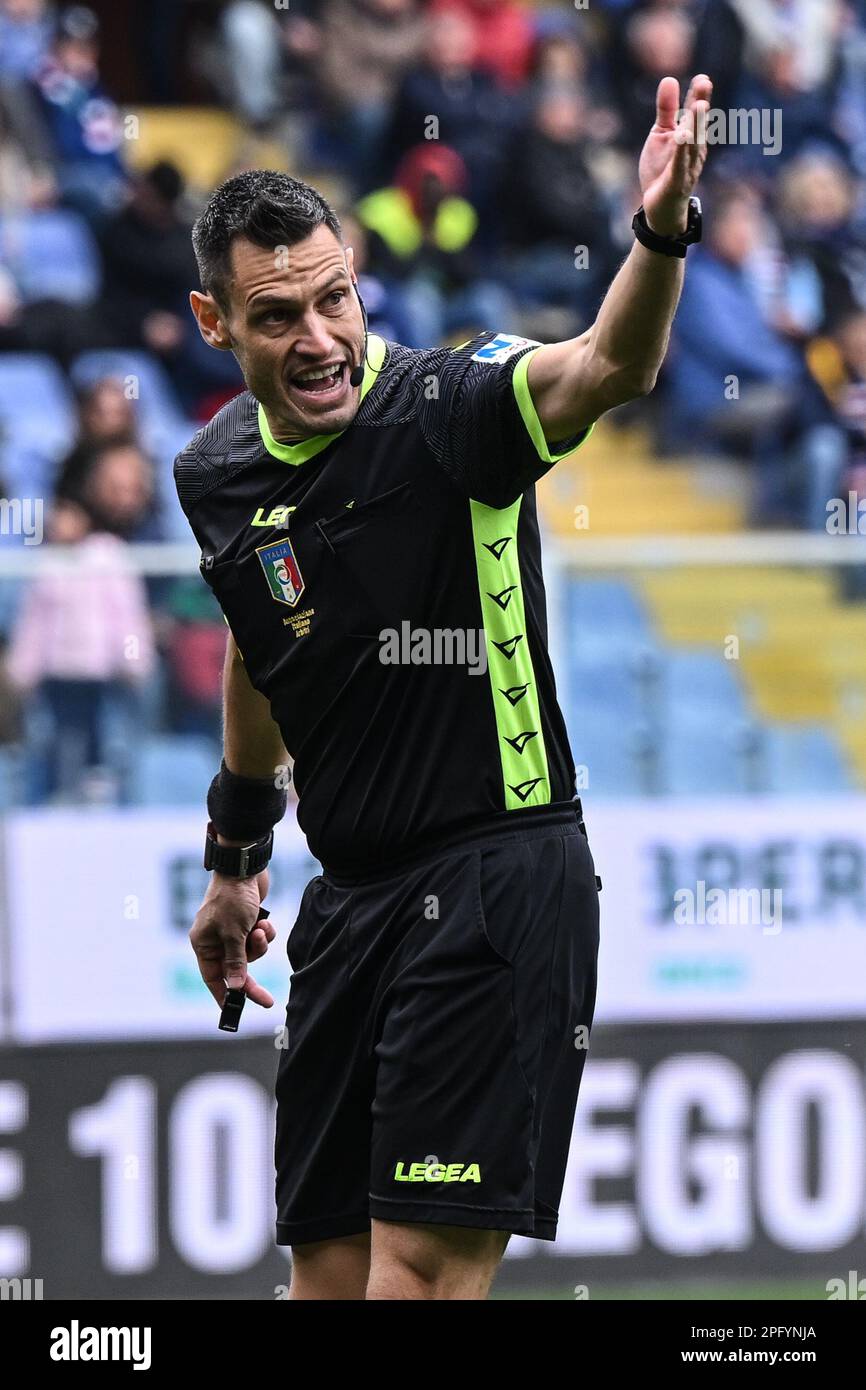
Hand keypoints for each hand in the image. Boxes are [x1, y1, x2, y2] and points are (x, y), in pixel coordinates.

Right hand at [189, 868, 275, 1009]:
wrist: (244, 867)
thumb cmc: (232, 898)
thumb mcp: (234, 933)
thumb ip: (236, 961)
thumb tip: (235, 987)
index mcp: (203, 943)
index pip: (212, 977)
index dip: (224, 995)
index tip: (235, 1011)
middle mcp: (215, 939)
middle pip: (234, 969)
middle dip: (251, 978)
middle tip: (268, 1000)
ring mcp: (231, 930)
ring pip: (250, 954)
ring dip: (259, 946)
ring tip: (260, 929)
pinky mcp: (246, 922)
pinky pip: (258, 939)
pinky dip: (264, 933)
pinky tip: (263, 921)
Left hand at [639, 74, 711, 237]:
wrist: (660, 206)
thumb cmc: (663, 169)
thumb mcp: (661, 134)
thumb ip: (666, 109)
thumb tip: (669, 78)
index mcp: (691, 136)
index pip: (696, 113)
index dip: (699, 95)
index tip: (703, 78)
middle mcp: (693, 150)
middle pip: (698, 125)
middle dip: (701, 105)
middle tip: (705, 82)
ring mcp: (687, 167)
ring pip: (692, 144)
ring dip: (696, 125)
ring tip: (699, 105)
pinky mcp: (677, 182)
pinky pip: (680, 165)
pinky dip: (682, 152)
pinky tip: (683, 137)